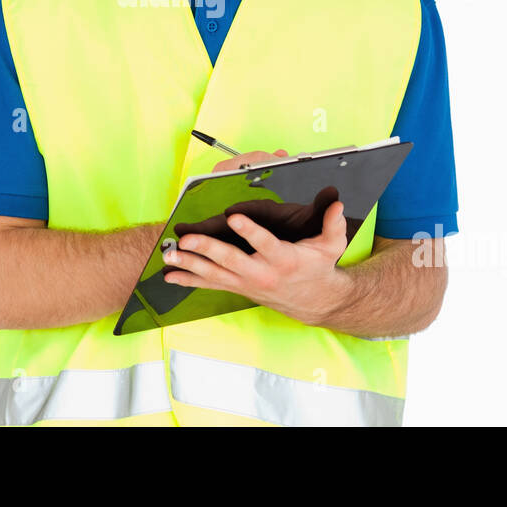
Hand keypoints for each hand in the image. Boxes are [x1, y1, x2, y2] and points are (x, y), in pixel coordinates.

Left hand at [161, 176, 351, 326]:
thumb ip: (333, 225)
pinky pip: (209, 285)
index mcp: (283, 259)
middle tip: (187, 238)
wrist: (313, 302)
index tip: (234, 217)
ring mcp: (246, 283)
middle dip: (207, 249)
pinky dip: (188, 280)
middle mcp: (262, 273)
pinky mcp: (237, 288)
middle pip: (230, 261)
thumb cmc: (318, 268)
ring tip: (170, 255)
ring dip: (190, 264)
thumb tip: (336, 204)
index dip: (250, 231)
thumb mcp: (332, 246)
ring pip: (214, 274)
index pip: (265, 244)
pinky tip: (170, 275)